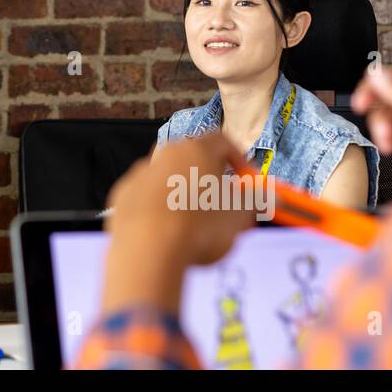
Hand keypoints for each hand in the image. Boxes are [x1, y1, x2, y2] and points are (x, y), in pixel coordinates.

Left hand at [100, 133, 254, 314]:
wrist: (147, 251)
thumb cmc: (199, 229)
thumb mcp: (240, 216)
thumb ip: (256, 202)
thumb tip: (268, 198)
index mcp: (196, 150)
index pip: (222, 140)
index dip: (239, 159)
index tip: (246, 180)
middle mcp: (166, 154)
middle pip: (192, 157)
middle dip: (209, 176)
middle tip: (221, 202)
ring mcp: (141, 173)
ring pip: (168, 177)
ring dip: (182, 192)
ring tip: (193, 222)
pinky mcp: (123, 195)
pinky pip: (147, 196)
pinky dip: (158, 207)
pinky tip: (167, 230)